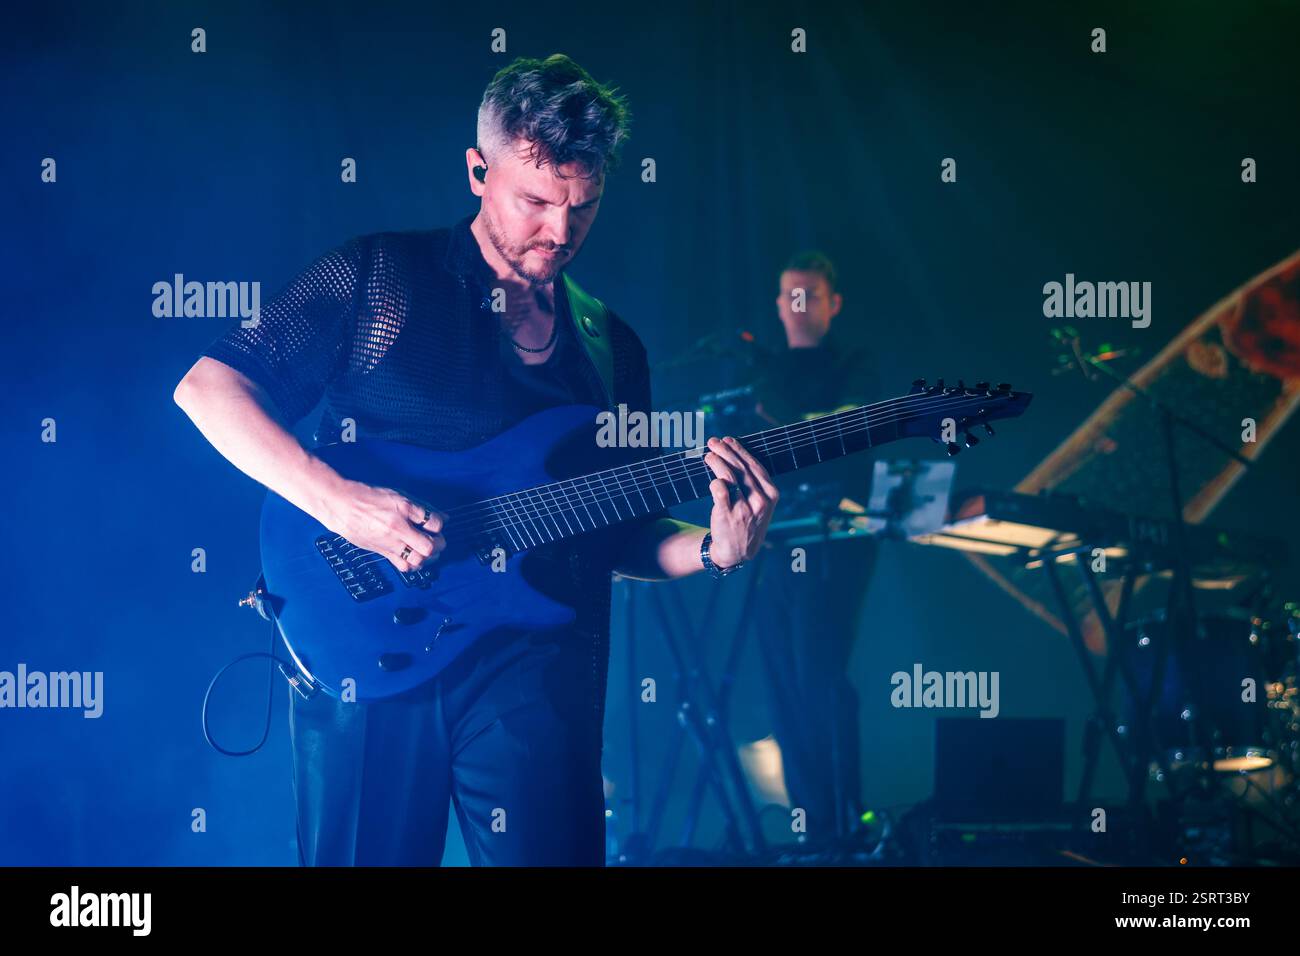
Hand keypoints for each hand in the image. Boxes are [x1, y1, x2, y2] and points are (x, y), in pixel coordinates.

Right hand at [321, 478, 446, 571]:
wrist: (341, 505)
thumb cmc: (368, 496)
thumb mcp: (398, 495)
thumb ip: (422, 507)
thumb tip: (443, 517)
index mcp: (403, 510)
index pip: (434, 523)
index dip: (440, 525)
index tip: (436, 525)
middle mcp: (397, 528)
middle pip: (429, 547)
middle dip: (439, 544)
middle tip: (437, 540)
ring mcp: (389, 542)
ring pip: (417, 560)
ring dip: (428, 557)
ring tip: (427, 550)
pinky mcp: (381, 551)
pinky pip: (402, 566)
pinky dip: (413, 565)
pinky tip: (414, 557)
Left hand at [702, 435, 778, 568]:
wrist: (738, 551)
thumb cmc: (748, 520)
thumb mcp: (760, 503)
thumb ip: (753, 481)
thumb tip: (735, 453)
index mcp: (771, 494)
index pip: (754, 465)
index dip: (740, 450)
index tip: (728, 440)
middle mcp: (760, 500)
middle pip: (741, 468)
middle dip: (726, 451)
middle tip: (713, 441)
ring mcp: (744, 509)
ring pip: (729, 477)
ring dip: (717, 462)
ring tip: (708, 454)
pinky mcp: (728, 515)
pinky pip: (719, 491)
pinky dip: (715, 482)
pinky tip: (711, 478)